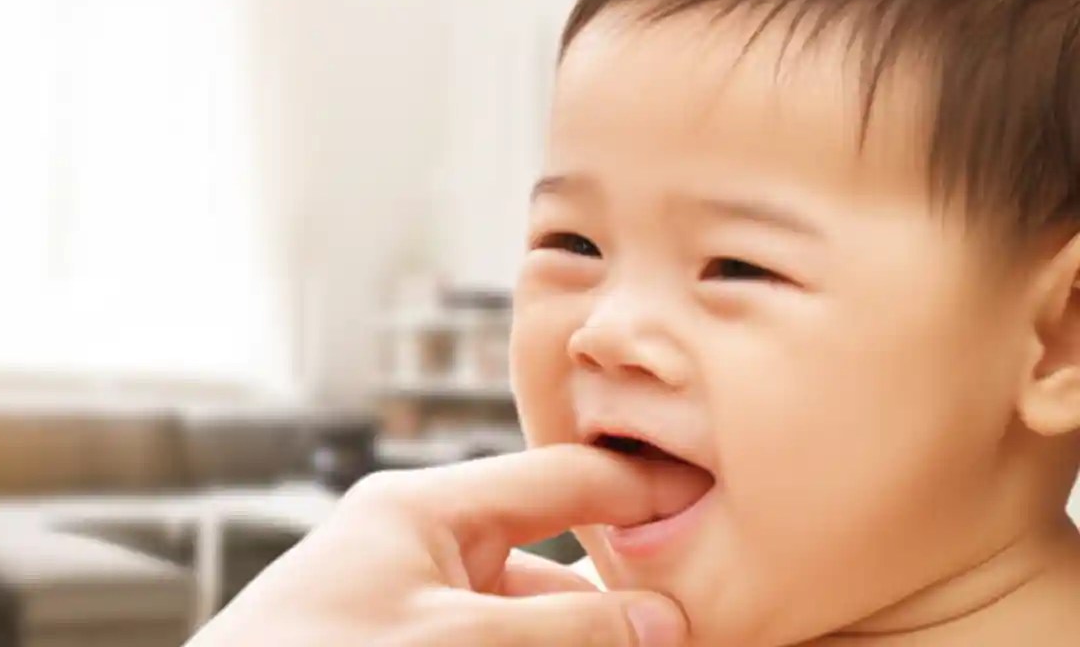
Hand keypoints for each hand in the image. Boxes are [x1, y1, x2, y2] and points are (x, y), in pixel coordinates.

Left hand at [186, 444, 701, 645]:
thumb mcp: (453, 642)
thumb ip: (565, 629)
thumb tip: (667, 621)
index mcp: (422, 509)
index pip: (558, 477)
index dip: (640, 484)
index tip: (709, 496)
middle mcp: (415, 546)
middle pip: (547, 562)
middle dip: (612, 602)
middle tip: (680, 627)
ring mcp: (404, 603)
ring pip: (519, 616)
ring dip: (573, 636)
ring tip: (630, 645)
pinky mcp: (397, 640)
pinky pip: (484, 642)